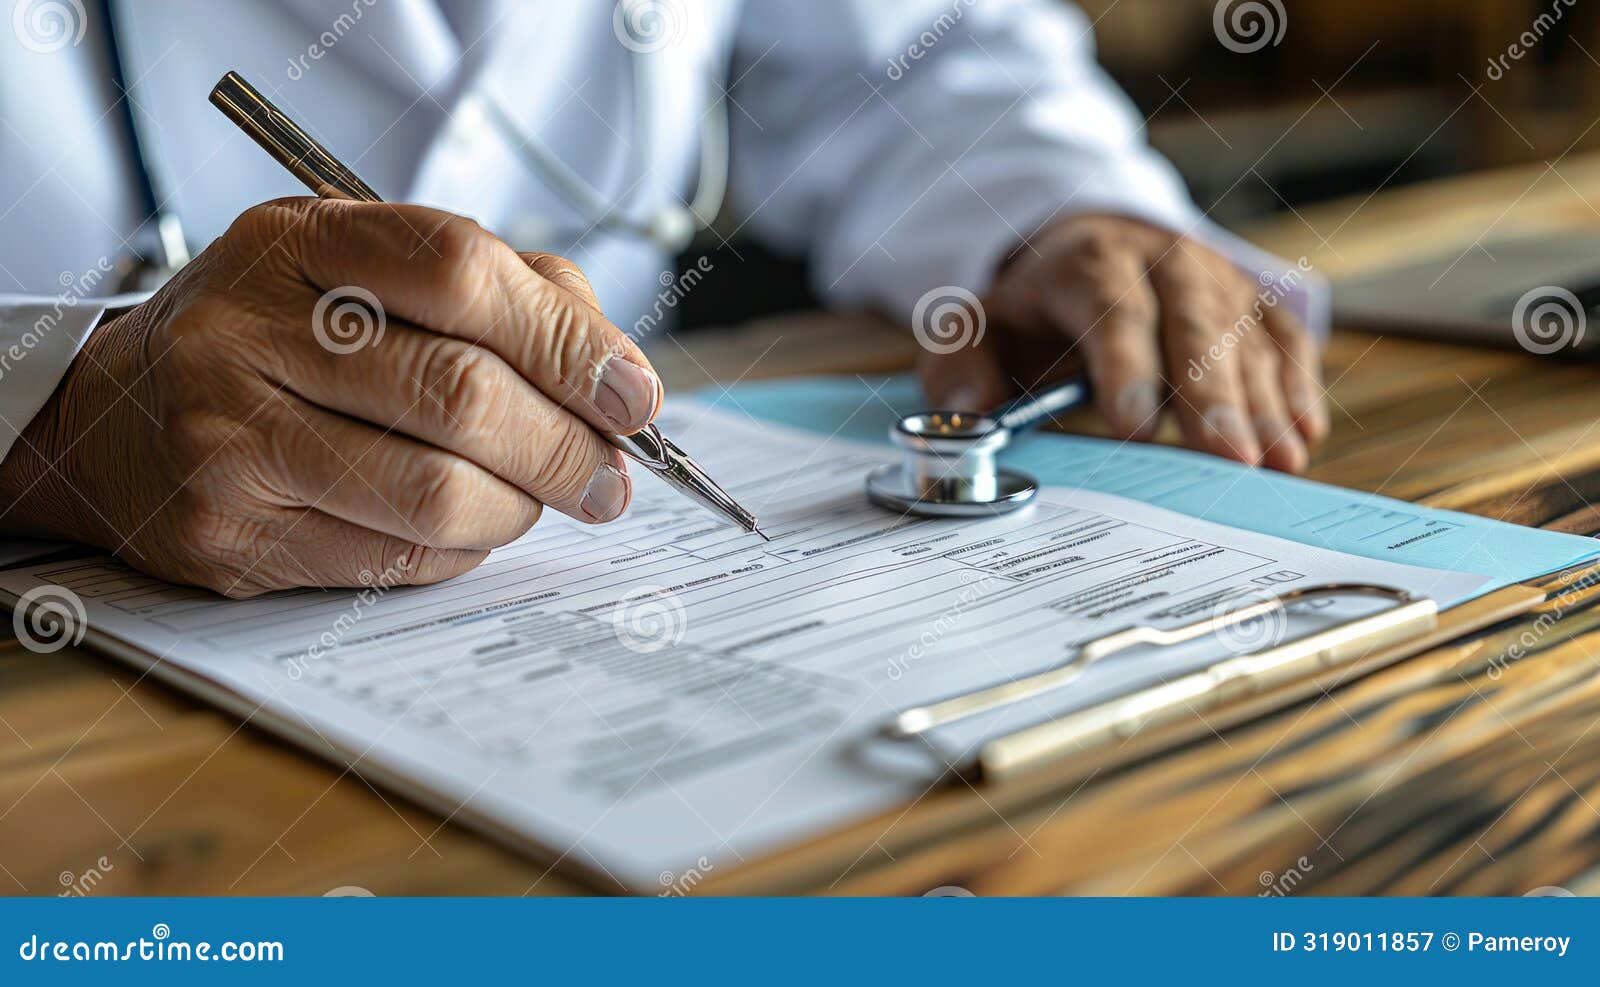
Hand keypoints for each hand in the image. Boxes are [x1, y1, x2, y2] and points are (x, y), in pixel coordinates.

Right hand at [0, 198, 660, 596]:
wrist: (113, 419)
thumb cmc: (277, 334)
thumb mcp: (365, 266)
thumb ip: (501, 290)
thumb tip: (618, 375)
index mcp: (295, 242)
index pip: (464, 272)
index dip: (571, 340)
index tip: (634, 395)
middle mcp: (248, 334)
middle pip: (462, 395)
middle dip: (568, 447)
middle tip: (611, 476)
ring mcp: (229, 440)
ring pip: (437, 494)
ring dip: (522, 507)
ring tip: (542, 498)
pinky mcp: (232, 536)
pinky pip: (396, 559)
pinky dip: (463, 549)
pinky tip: (467, 525)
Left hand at [917, 213, 1328, 472]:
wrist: (1089, 249)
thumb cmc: (1034, 309)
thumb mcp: (977, 323)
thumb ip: (958, 363)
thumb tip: (968, 411)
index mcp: (1091, 262)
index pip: (1114, 312)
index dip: (1126, 367)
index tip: (1132, 428)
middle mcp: (1166, 262)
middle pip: (1195, 324)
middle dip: (1212, 394)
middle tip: (1227, 459)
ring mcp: (1219, 281)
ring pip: (1247, 339)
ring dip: (1264, 404)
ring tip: (1274, 465)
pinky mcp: (1255, 305)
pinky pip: (1285, 342)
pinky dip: (1297, 388)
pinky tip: (1302, 439)